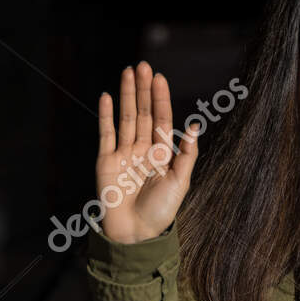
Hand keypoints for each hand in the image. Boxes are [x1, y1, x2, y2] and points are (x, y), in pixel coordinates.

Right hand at [95, 61, 199, 243]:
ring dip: (127, 95)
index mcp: (161, 154)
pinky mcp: (105, 161)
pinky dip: (106, 115)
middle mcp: (142, 150)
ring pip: (125, 118)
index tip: (159, 78)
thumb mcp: (180, 182)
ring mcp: (123, 154)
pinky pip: (106, 133)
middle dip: (143, 90)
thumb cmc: (160, 212)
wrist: (134, 234)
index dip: (160, 99)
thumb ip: (187, 154)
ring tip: (128, 72)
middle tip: (144, 66)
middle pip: (142, 113)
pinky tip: (108, 96)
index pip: (160, 119)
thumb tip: (194, 125)